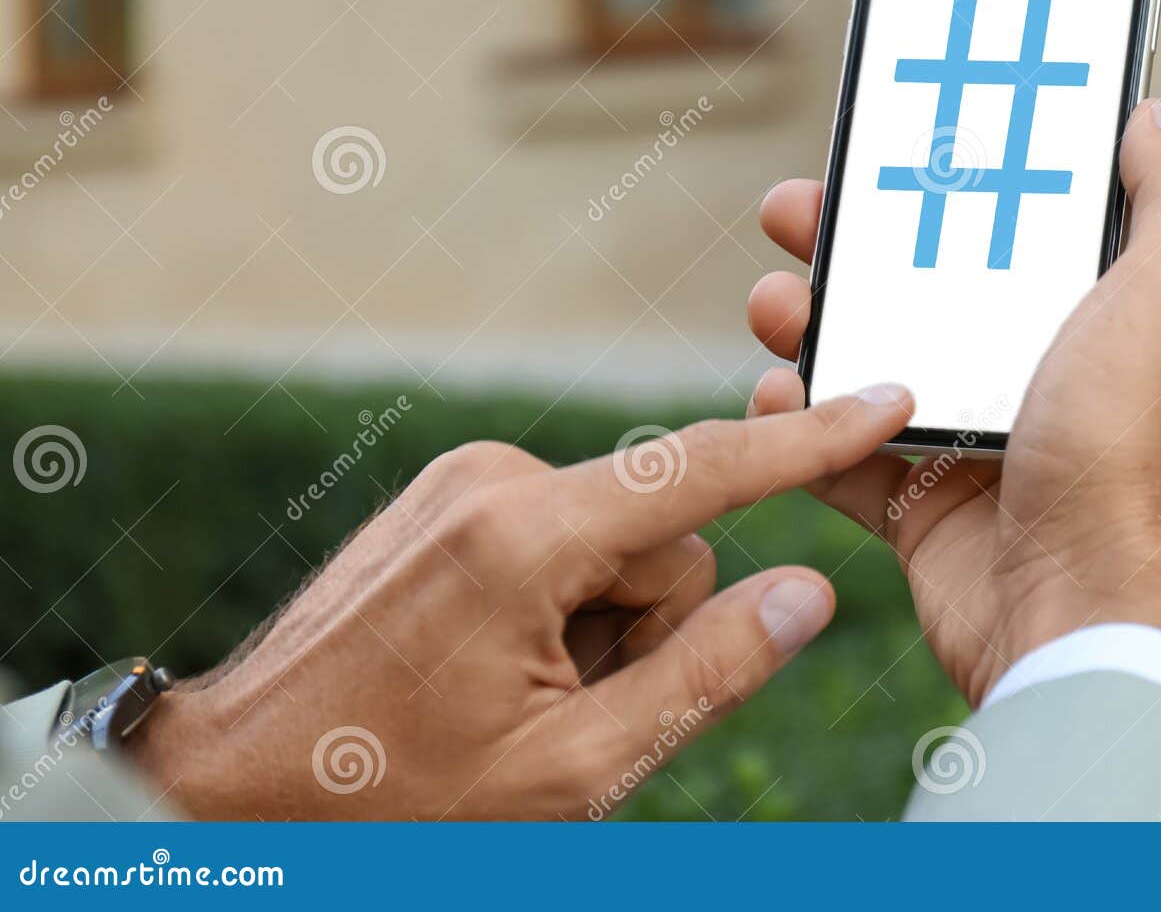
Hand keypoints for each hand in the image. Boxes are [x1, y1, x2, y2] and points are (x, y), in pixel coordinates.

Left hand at [128, 391, 913, 818]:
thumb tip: (808, 592)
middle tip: (567, 706)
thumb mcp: (572, 767)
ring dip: (600, 622)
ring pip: (615, 540)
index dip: (809, 440)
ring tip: (517, 693)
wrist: (237, 786)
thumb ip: (708, 673)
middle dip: (649, 623)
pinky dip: (561, 601)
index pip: (707, 471)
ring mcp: (465, 483)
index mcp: (526, 535)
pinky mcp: (451, 498)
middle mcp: (495, 479)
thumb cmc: (396, 797)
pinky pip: (561, 534)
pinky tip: (495, 664)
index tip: (884, 400)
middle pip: (664, 533)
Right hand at [747, 100, 1160, 706]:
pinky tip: (776, 397)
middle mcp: (1025, 375)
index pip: (1002, 230)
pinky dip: (800, 424)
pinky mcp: (917, 507)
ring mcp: (966, 443)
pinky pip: (838, 453)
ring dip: (810, 326)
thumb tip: (1155, 115)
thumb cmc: (1126, 457)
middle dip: (848, 245)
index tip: (889, 145)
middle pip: (916, 287)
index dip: (944, 184)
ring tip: (778, 307)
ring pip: (866, 364)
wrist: (1076, 612)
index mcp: (1083, 320)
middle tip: (795, 213)